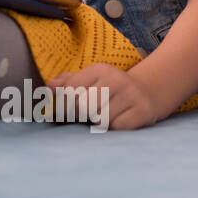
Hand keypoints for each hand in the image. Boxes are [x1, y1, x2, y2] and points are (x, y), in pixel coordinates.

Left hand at [45, 64, 164, 130]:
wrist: (148, 93)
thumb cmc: (109, 89)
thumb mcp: (89, 81)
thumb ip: (67, 83)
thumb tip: (49, 86)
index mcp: (99, 69)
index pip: (70, 89)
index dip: (66, 103)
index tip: (71, 108)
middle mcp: (116, 78)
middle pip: (84, 106)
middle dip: (82, 115)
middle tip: (90, 114)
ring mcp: (132, 94)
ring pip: (100, 118)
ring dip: (100, 122)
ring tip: (106, 115)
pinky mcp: (143, 110)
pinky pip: (117, 127)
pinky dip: (115, 128)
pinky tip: (120, 120)